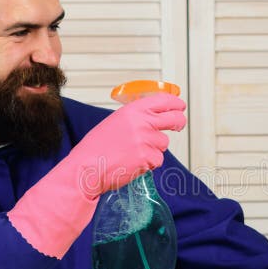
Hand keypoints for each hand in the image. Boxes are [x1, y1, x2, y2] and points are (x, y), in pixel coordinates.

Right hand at [7, 92, 184, 258]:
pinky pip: (158, 160)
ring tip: (134, 152)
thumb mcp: (114, 122)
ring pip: (164, 143)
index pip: (163, 100)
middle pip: (174, 119)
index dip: (175, 103)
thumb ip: (134, 118)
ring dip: (154, 148)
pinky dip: (149, 163)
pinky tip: (133, 162)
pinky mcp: (148, 158)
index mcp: (132, 111)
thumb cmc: (97, 148)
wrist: (88, 168)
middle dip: (179, 121)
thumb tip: (153, 118)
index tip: (180, 105)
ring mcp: (146, 140)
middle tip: (179, 124)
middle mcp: (142, 122)